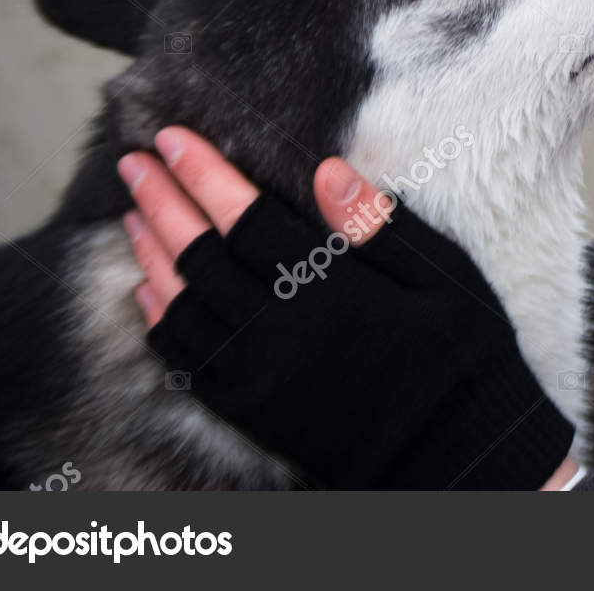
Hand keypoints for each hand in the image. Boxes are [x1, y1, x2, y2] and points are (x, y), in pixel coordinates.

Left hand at [117, 126, 575, 489]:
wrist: (457, 455)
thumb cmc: (461, 358)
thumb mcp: (443, 280)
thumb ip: (378, 228)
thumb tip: (327, 170)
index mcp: (327, 292)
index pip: (246, 219)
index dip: (204, 174)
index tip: (172, 137)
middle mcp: (279, 333)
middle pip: (199, 255)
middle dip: (161, 201)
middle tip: (133, 162)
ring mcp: (258, 377)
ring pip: (182, 305)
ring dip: (151, 254)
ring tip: (132, 214)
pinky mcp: (250, 411)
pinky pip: (186, 361)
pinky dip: (161, 319)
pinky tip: (150, 293)